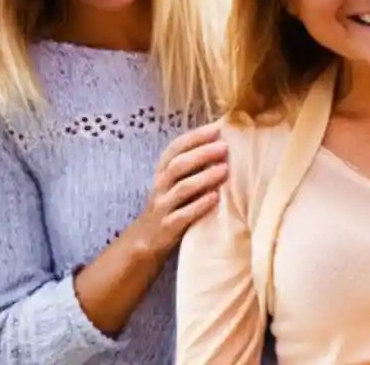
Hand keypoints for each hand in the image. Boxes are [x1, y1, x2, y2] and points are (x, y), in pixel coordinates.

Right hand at [129, 123, 228, 261]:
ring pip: (182, 188)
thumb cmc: (170, 205)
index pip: (175, 148)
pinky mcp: (168, 227)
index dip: (195, 137)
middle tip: (224, 147)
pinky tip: (215, 197)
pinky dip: (200, 205)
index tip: (216, 128)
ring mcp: (163, 207)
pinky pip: (183, 215)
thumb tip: (223, 144)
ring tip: (224, 169)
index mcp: (162, 171)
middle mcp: (160, 186)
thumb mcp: (174, 183)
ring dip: (204, 177)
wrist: (145, 240)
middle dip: (202, 154)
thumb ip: (192, 166)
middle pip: (178, 165)